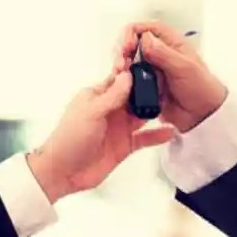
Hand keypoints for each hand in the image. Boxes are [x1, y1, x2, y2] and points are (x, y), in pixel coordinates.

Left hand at [28, 70, 176, 201]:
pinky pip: (145, 138)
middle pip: (135, 95)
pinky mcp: (125, 145)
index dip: (135, 72)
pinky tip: (171, 131)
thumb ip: (112, 95)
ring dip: (155, 110)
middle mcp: (110, 109)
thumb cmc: (70, 138)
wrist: (63, 172)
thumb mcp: (91, 112)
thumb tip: (128, 75)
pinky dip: (157, 135)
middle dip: (150, 89)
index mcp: (97, 96)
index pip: (120, 79)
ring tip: (174, 103)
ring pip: (142, 115)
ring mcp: (119, 127)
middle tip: (170, 83)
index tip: (154, 64)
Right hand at [112, 21, 227, 132]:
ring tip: (121, 76)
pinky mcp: (146, 84)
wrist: (202, 115)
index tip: (127, 47)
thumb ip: (164, 53)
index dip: (131, 33)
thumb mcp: (184, 68)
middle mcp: (158, 52)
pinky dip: (123, 80)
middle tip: (121, 65)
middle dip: (122, 51)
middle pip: (131, 43)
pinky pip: (129, 78)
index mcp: (170, 42)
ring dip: (121, 66)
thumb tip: (145, 38)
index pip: (145, 28)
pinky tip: (123, 86)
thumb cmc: (201, 88)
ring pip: (127, 60)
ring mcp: (151, 68)